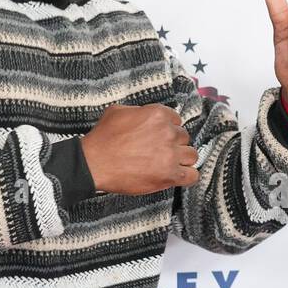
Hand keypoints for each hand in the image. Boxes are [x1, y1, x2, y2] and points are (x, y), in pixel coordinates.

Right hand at [80, 103, 197, 194]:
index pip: (177, 120)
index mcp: (158, 115)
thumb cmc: (103, 139)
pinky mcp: (170, 175)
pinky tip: (177, 175)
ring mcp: (171, 155)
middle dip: (174, 144)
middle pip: (184, 137)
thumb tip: (145, 115)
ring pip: (191, 155)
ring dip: (182, 159)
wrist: (95, 163)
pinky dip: (187, 176)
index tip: (161, 136)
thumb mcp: (118, 112)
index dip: (169, 129)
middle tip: (160, 151)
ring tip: (169, 163)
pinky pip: (192, 175)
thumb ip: (139, 111)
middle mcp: (168, 133)